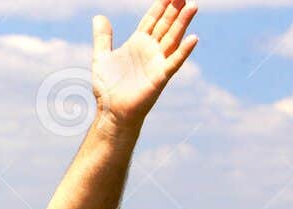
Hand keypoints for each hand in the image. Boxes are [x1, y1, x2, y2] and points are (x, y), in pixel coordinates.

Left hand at [92, 1, 198, 128]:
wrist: (111, 113)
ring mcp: (157, 62)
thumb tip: (99, 17)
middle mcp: (151, 50)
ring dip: (183, 23)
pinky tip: (193, 38)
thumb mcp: (101, 58)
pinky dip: (184, 51)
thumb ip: (103, 38)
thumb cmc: (108, 88)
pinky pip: (174, 62)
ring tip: (192, 6)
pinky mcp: (160, 77)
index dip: (160, 5)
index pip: (152, 19)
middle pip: (165, 25)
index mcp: (138, 43)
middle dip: (174, 9)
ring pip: (172, 38)